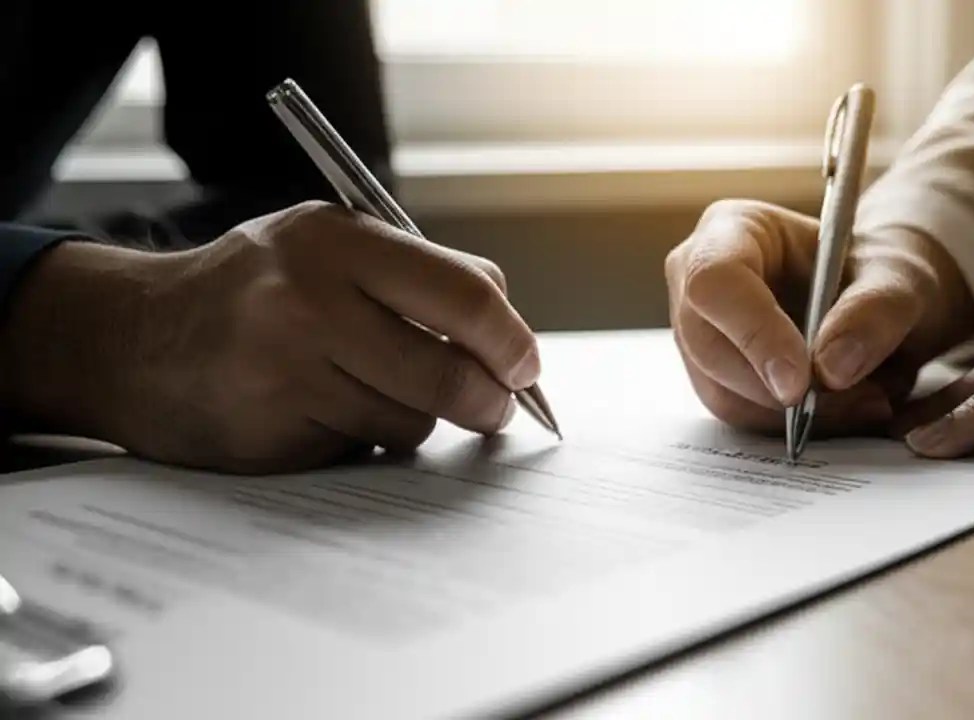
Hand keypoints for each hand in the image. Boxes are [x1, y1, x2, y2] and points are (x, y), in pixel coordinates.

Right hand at [0, 201, 537, 472]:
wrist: (136, 339)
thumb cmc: (257, 291)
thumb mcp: (328, 247)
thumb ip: (417, 276)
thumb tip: (507, 333)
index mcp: (338, 240)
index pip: (466, 294)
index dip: (511, 340)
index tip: (526, 365)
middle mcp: (311, 300)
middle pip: (451, 372)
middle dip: (490, 400)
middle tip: (496, 407)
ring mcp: (288, 369)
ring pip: (414, 419)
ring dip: (417, 417)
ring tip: (370, 388)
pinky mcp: (273, 430)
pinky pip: (364, 446)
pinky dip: (365, 436)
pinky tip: (321, 409)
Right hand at [664, 199, 973, 434]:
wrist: (875, 298)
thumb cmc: (878, 270)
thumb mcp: (899, 275)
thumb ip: (875, 310)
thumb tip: (831, 368)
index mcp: (732, 230)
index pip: (715, 280)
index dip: (752, 332)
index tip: (801, 381)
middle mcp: (696, 279)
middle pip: (708, 347)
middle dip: (778, 388)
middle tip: (858, 398)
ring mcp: (698, 332)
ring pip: (723, 392)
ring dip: (793, 415)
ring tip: (864, 402)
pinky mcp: (714, 376)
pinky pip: (739, 415)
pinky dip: (791, 426)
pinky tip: (841, 411)